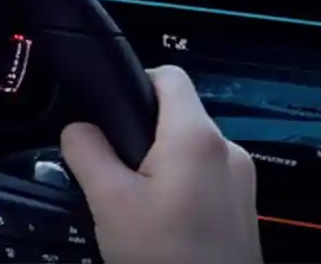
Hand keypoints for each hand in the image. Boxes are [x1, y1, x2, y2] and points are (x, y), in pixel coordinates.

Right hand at [61, 65, 261, 263]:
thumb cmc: (163, 254)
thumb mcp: (109, 202)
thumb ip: (87, 152)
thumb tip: (77, 127)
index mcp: (197, 135)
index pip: (169, 76)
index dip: (134, 84)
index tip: (106, 115)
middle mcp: (228, 148)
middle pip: (176, 115)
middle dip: (140, 135)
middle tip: (109, 172)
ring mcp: (241, 181)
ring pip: (188, 151)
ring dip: (158, 166)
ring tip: (131, 204)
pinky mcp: (242, 210)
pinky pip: (203, 179)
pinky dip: (178, 188)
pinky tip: (159, 225)